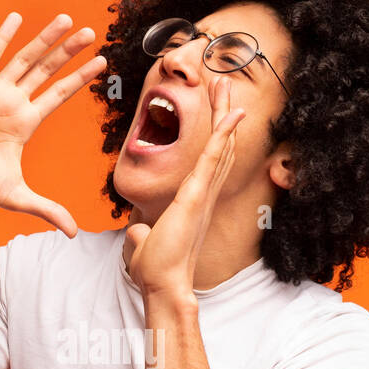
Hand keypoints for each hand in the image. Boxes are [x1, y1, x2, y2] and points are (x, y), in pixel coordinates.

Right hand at [0, 11, 106, 236]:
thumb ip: (45, 209)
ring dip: (45, 40)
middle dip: (69, 52)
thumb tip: (72, 231)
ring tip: (66, 20)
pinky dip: (2, 38)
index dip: (80, 79)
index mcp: (25, 123)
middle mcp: (12, 104)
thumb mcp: (16, 196)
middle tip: (92, 32)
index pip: (59, 95)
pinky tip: (15, 18)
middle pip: (47, 71)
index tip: (101, 63)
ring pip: (24, 60)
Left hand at [124, 76, 245, 297]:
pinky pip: (214, 159)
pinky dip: (224, 134)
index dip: (216, 133)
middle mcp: (205, 194)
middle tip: (224, 82)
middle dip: (223, 112)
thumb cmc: (156, 270)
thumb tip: (135, 231)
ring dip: (224, 113)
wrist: (163, 286)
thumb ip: (142, 233)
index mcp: (194, 200)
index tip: (219, 110)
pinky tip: (233, 114)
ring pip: (220, 144)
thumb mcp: (145, 244)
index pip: (208, 159)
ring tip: (226, 82)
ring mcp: (203, 193)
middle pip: (220, 144)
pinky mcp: (196, 195)